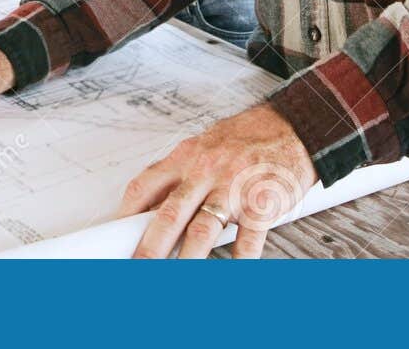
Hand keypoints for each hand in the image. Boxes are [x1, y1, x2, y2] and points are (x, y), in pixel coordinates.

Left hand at [117, 103, 316, 258]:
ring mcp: (234, 188)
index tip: (114, 235)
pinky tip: (232, 274)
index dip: (126, 213)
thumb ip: (178, 174)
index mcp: (187, 157)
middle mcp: (207, 172)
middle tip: (137, 268)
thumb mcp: (205, 146)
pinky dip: (239, 262)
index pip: (145, 185)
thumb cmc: (248, 139)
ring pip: (203, 230)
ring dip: (187, 261)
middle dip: (150, 247)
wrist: (294, 126)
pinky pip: (248, 240)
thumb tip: (148, 206)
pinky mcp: (262, 203)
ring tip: (175, 281)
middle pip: (170, 214)